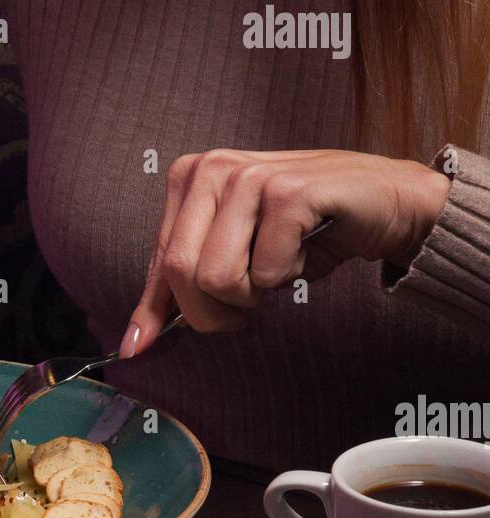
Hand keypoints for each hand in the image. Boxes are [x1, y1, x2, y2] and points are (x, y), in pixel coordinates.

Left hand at [119, 148, 449, 352]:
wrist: (384, 201)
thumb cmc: (307, 230)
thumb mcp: (235, 256)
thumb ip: (185, 290)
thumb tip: (134, 344)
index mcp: (191, 178)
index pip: (160, 263)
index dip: (153, 313)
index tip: (137, 349)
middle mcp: (213, 168)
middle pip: (183, 276)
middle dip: (214, 311)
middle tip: (250, 303)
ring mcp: (250, 176)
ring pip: (217, 278)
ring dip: (254, 294)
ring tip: (278, 268)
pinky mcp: (287, 192)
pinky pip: (266, 271)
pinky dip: (287, 277)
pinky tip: (304, 251)